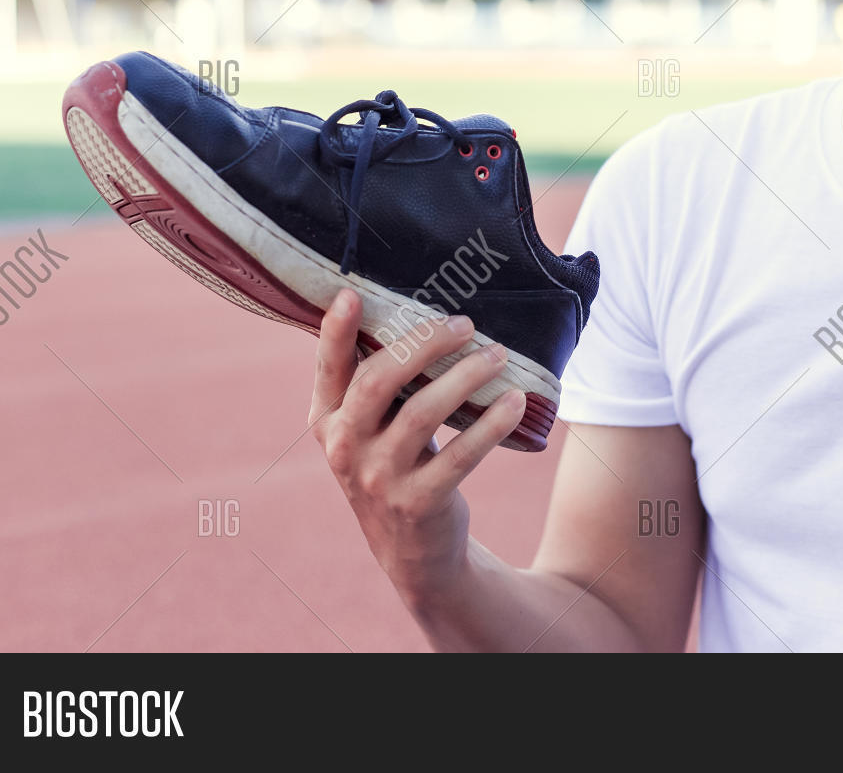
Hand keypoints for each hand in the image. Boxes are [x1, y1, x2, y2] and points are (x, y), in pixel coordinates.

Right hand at [307, 289, 526, 604]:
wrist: (413, 548)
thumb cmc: (398, 462)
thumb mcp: (373, 428)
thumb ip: (380, 383)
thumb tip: (424, 315)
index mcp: (328, 421)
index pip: (328, 369)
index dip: (334, 332)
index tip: (350, 294)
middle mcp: (344, 448)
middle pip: (379, 381)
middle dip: (424, 344)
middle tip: (464, 323)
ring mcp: (379, 479)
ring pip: (424, 413)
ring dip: (466, 377)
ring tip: (498, 354)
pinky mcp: (418, 503)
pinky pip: (461, 456)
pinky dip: (492, 424)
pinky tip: (515, 402)